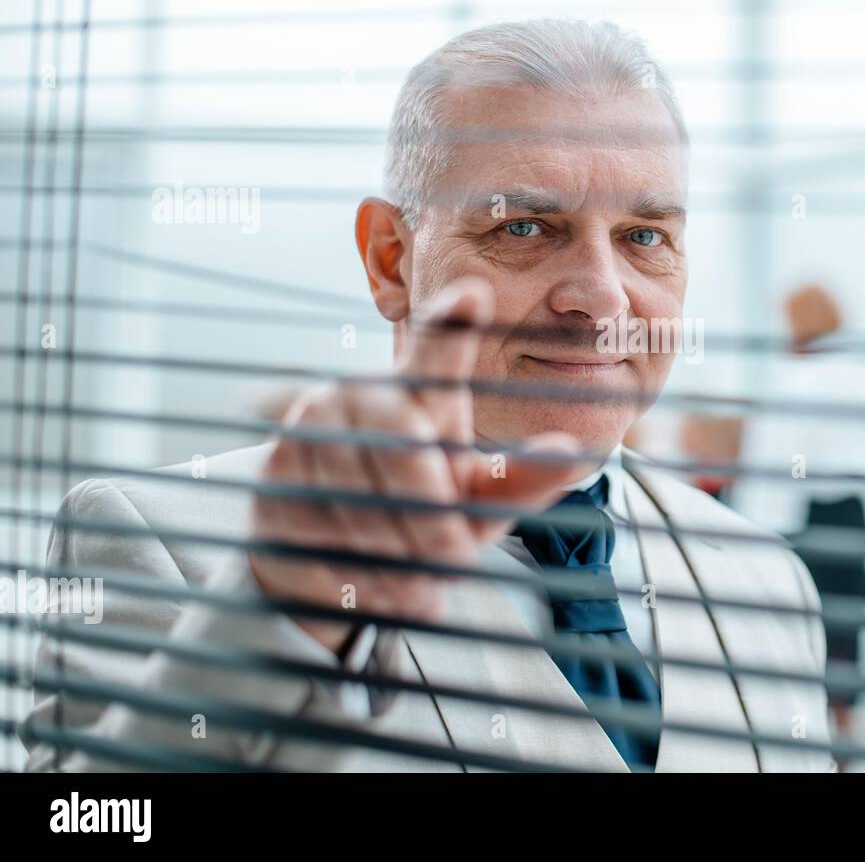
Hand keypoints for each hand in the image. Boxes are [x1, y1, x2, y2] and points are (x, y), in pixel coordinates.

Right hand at [248, 276, 585, 653]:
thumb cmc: (424, 508)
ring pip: (356, 493)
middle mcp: (359, 394)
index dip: (452, 321)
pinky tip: (379, 592)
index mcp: (419, 389)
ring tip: (422, 589)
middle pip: (399, 445)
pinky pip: (316, 528)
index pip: (438, 346)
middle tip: (455, 556)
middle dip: (429, 510)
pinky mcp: (271, 476)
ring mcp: (307, 430)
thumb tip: (572, 452)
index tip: (473, 292)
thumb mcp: (478, 496)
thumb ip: (524, 478)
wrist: (330, 552)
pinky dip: (355, 571)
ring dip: (394, 550)